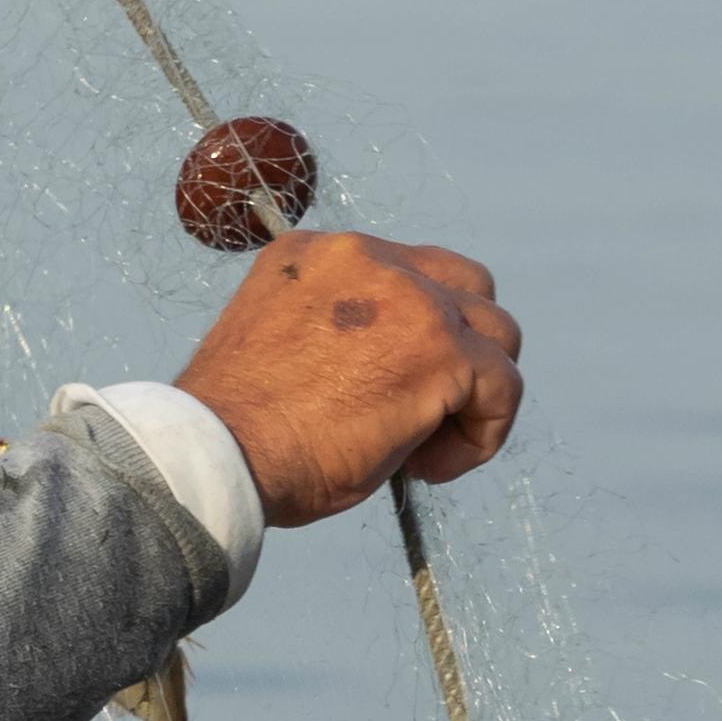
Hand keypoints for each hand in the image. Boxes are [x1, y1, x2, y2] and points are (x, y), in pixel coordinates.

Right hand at [171, 234, 523, 527]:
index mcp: (316, 254)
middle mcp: (365, 258)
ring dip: (475, 395)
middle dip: (460, 350)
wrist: (218, 455)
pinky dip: (482, 433)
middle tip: (421, 414)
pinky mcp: (441, 349)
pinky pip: (503, 386)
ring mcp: (409, 298)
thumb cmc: (236, 431)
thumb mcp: (282, 351)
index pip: (404, 273)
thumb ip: (338, 335)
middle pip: (464, 286)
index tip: (377, 392)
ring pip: (496, 333)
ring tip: (424, 449)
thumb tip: (392, 371)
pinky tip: (429, 466)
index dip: (411, 336)